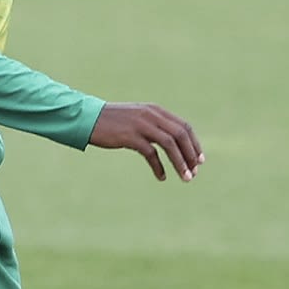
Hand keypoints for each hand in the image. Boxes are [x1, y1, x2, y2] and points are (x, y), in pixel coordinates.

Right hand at [89, 102, 203, 182]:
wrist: (89, 118)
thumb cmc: (114, 122)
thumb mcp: (138, 119)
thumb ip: (155, 126)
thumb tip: (173, 142)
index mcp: (156, 111)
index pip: (184, 126)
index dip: (194, 144)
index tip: (200, 160)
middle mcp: (151, 115)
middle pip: (180, 135)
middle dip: (191, 155)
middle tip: (195, 171)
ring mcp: (141, 125)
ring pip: (169, 144)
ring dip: (180, 162)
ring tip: (186, 177)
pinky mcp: (130, 136)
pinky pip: (151, 153)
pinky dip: (159, 166)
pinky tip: (161, 177)